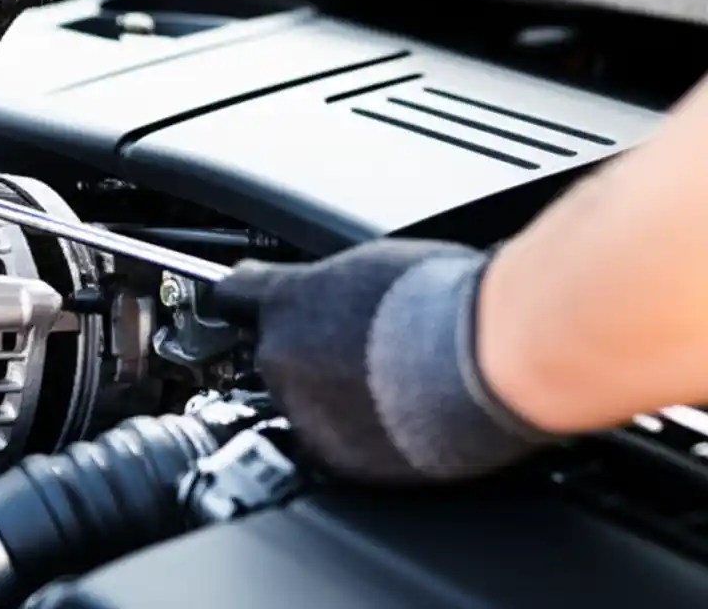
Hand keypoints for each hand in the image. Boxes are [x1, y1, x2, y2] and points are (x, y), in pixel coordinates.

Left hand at [214, 239, 555, 483]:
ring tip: (396, 382)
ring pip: (306, 405)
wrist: (493, 358)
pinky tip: (402, 414)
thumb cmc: (450, 302)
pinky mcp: (338, 461)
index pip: (232, 296)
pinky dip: (362, 436)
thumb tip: (322, 293)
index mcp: (286, 303)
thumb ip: (325, 284)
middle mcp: (280, 360)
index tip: (239, 307)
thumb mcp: (373, 264)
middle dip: (311, 355)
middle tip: (368, 347)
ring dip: (336, 398)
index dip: (243, 302)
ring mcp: (306, 416)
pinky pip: (337, 445)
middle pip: (277, 357)